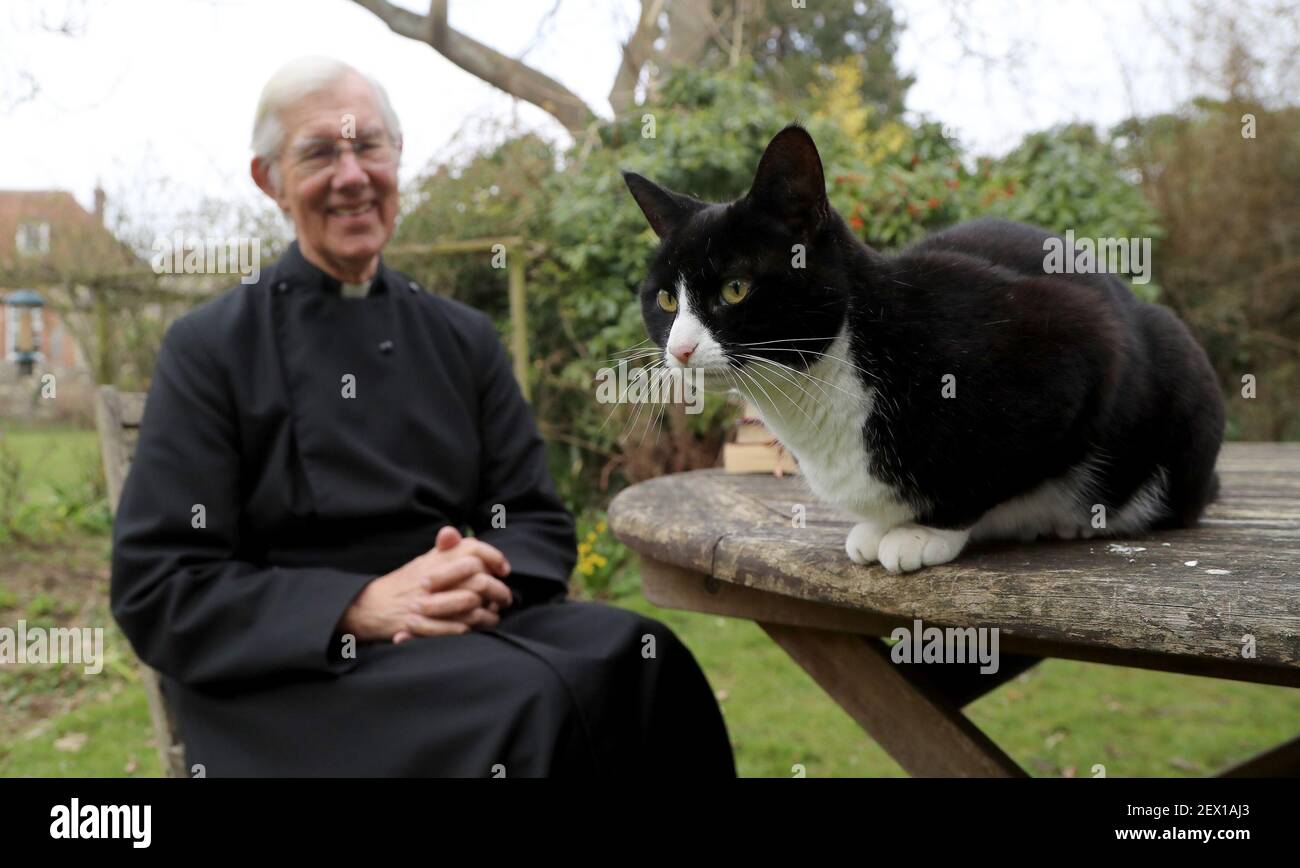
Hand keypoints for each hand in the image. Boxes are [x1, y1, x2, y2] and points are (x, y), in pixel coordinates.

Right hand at [392, 526, 513, 643]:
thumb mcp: (422, 561)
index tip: (504, 570)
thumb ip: (443, 549)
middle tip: (505, 598)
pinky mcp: (422, 624)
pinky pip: (456, 626)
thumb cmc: (402, 584)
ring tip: (495, 615)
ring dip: (488, 612)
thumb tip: (454, 532)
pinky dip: (471, 627)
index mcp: (434, 559)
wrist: (368, 606)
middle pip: (478, 579)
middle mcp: (432, 577)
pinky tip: (478, 627)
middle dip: (498, 590)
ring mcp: (427, 602)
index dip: (493, 557)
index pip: (471, 549)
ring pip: (470, 604)